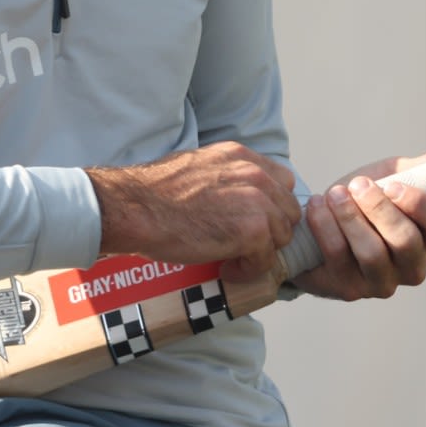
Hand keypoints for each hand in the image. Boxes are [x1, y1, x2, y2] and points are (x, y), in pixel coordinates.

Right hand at [87, 141, 300, 279]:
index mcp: (241, 156)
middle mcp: (254, 174)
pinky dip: (248, 269)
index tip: (255, 220)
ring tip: (232, 258)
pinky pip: (266, 260)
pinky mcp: (253, 231)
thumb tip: (230, 196)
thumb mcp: (196, 165)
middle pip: (288, 211)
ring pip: (281, 237)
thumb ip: (223, 175)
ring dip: (260, 252)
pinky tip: (227, 267)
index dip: (271, 205)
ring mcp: (257, 202)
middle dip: (270, 231)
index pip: (282, 181)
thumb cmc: (154, 192)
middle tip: (244, 245)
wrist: (138, 207)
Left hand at [292, 152, 425, 300]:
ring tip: (335, 193)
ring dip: (349, 216)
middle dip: (378, 207)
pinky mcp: (349, 289)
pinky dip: (325, 226)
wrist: (324, 222)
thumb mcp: (396, 177)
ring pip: (372, 253)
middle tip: (358, 185)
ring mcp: (383, 282)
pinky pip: (338, 257)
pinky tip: (318, 205)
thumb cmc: (367, 200)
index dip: (420, 203)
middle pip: (406, 240)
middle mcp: (414, 267)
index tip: (392, 185)